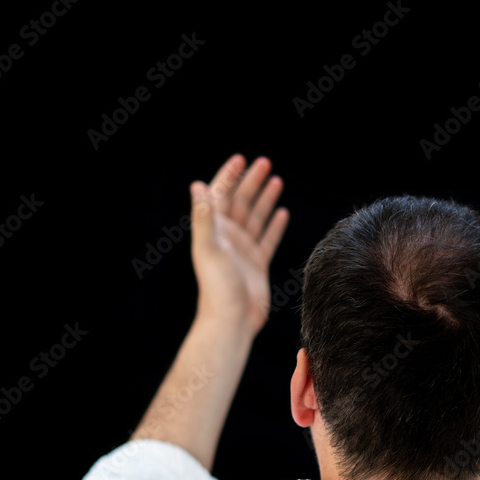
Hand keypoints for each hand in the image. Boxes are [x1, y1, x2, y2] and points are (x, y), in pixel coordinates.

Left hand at [189, 153, 288, 332]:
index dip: (229, 176)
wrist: (232, 320)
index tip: (241, 159)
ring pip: (256, 217)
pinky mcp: (257, 264)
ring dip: (265, 199)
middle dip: (251, 182)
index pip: (220, 195)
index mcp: (214, 230)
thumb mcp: (209, 247)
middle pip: (241, 202)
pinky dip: (274, 225)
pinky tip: (282, 213)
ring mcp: (243, 251)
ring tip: (276, 180)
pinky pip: (267, 239)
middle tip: (264, 163)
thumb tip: (197, 185)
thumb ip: (204, 217)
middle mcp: (228, 238)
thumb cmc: (218, 286)